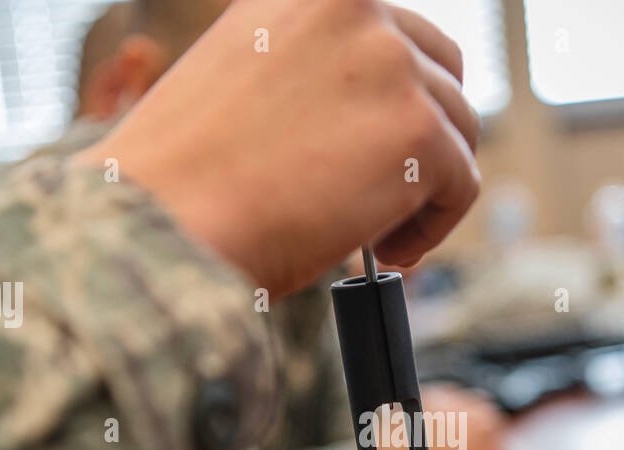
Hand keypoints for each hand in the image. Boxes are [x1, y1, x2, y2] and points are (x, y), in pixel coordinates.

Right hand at [78, 0, 480, 298]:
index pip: (390, 33)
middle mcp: (355, 5)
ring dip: (426, 187)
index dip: (390, 98)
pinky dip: (435, 226)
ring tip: (375, 233)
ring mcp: (392, 63)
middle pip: (442, 73)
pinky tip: (389, 251)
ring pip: (458, 132)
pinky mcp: (418, 129)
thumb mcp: (248, 81)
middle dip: (422, 139)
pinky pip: (463, 184)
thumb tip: (372, 109)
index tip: (370, 148)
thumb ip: (315, 75)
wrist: (161, 224)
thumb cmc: (186, 178)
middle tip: (384, 195)